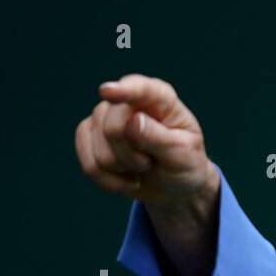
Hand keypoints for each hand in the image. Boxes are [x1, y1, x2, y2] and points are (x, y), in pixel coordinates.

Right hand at [74, 74, 218, 212]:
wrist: (175, 186)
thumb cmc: (185, 164)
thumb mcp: (183, 154)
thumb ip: (159, 137)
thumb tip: (133, 121)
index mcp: (160, 99)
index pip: (140, 89)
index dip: (123, 90)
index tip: (107, 92)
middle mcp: (128, 101)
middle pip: (112, 128)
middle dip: (133, 156)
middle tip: (151, 161)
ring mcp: (105, 117)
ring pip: (99, 151)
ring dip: (124, 169)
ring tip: (143, 166)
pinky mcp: (90, 137)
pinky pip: (89, 165)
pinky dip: (110, 181)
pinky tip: (128, 179)